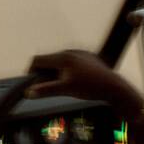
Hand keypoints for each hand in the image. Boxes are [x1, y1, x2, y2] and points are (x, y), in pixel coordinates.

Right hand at [26, 49, 143, 119]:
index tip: (30, 82)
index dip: (31, 70)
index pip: (38, 59)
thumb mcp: (65, 89)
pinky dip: (67, 70)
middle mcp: (70, 51)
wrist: (114, 87)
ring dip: (56, 71)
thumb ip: (46, 90)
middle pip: (49, 60)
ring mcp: (80, 53)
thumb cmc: (90, 87)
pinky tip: (74, 80)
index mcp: (62, 57)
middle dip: (44, 72)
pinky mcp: (88, 57)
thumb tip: (28, 92)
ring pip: (60, 60)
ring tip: (60, 84)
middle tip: (45, 86)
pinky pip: (71, 61)